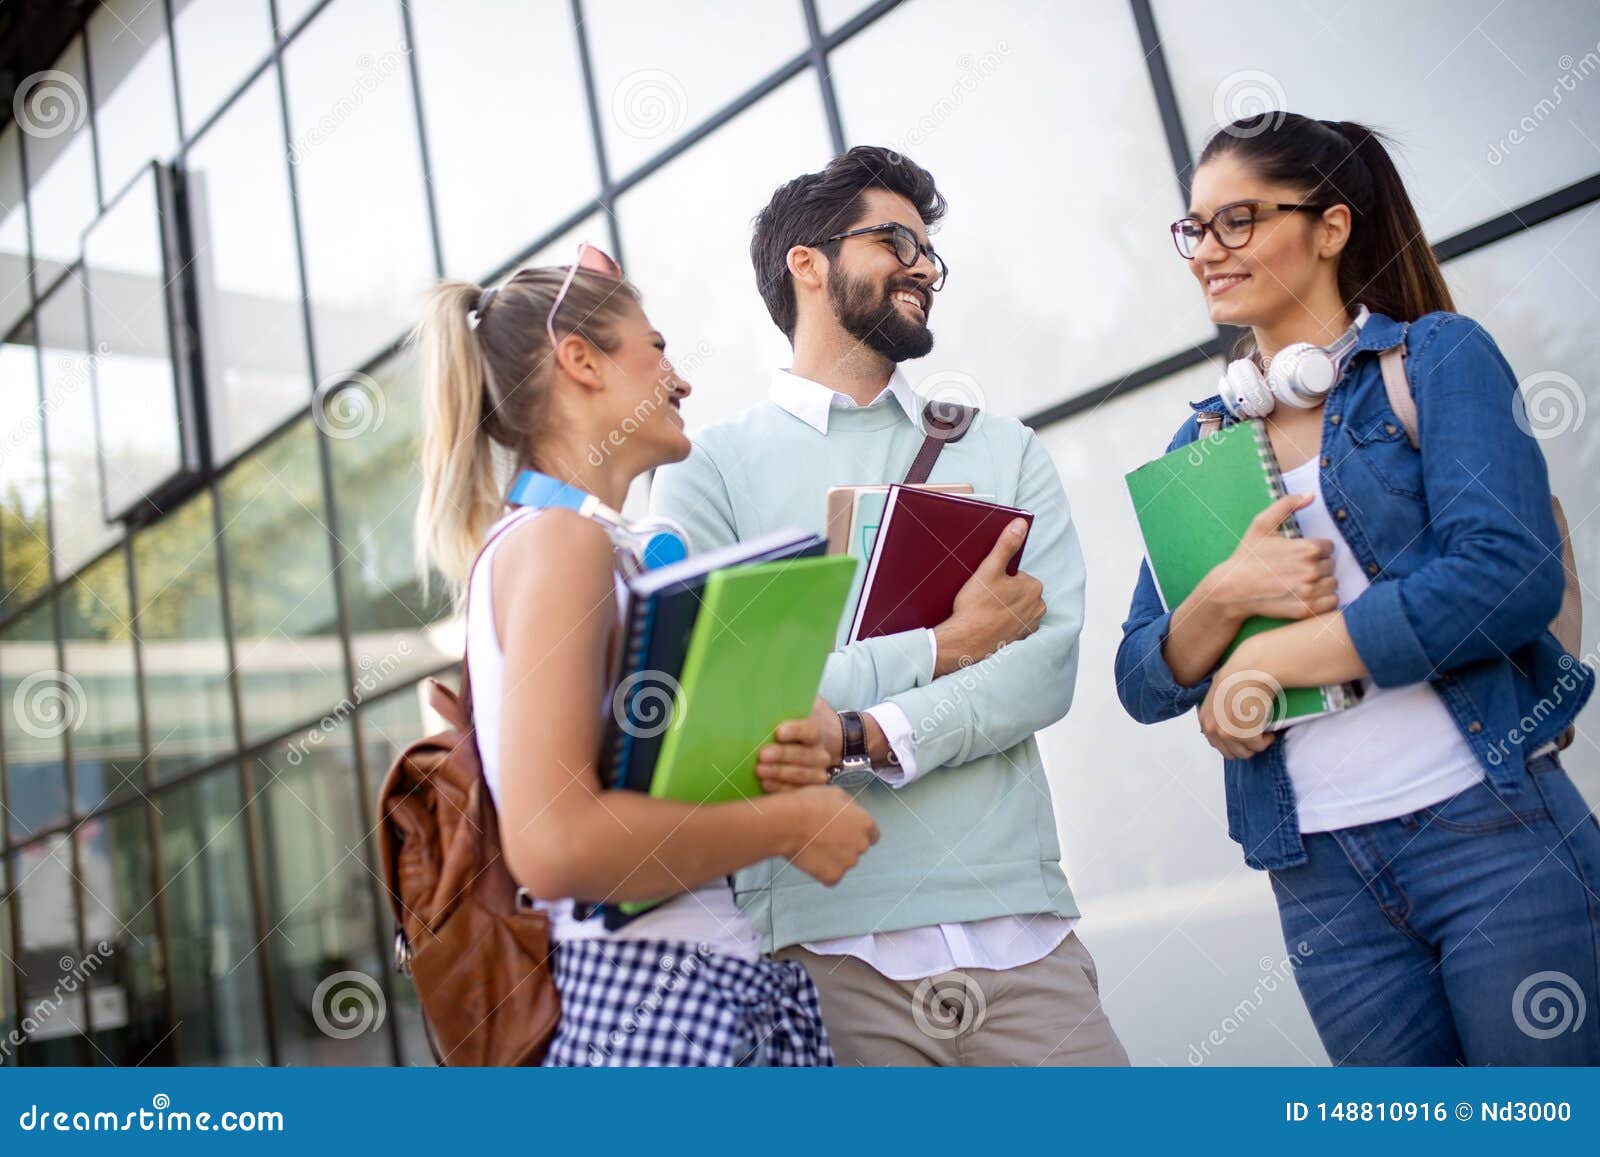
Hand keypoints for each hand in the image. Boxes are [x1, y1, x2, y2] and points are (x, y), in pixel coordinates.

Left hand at [755, 713, 833, 792]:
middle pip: (803, 755)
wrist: (803, 750)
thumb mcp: (790, 713)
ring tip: (760, 770)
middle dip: (782, 755)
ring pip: (799, 774)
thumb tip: (765, 697)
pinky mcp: (807, 790)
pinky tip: (765, 783)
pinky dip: (779, 788)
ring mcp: (815, 773)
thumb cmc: (788, 730)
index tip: (779, 732)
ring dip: (778, 772)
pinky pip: (794, 791)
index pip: (809, 730)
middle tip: (762, 755)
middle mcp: (819, 754)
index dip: (795, 731)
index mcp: (814, 733)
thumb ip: (784, 706)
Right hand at [779, 785, 878, 885]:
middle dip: (845, 845)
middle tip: (824, 837)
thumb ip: (850, 806)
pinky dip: (822, 872)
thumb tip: (851, 811)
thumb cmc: (808, 805)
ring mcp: (848, 862)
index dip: (857, 833)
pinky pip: (831, 877)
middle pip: (857, 849)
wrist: (788, 823)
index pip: (872, 835)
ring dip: (833, 858)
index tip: (846, 833)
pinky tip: (811, 859)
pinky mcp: (834, 876)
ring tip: (814, 846)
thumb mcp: (835, 793)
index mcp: (865, 823)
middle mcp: (861, 844)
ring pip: (843, 863)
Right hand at [932, 519, 1044, 675]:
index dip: (999, 577)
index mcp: (1034, 588)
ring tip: (985, 611)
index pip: (1017, 574)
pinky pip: (1014, 623)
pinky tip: (989, 623)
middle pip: (1018, 590)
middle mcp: (1038, 607)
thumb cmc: (976, 606)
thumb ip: (1006, 545)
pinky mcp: (1021, 638)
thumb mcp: (989, 569)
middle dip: (1004, 592)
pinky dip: (1004, 622)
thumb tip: (1021, 524)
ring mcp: (1030, 625)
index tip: (986, 586)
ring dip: (1004, 607)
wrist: (964, 641)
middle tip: (984, 597)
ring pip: (1016, 607)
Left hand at [1197, 659, 1280, 759]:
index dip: (1233, 741)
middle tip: (1256, 735)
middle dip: (1244, 746)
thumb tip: (1223, 723)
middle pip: (1229, 752)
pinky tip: (1269, 731)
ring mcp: (1226, 732)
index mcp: (1204, 718)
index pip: (1217, 742)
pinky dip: (1266, 741)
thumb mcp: (1218, 693)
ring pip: (1244, 752)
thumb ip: (1216, 711)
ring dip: (1255, 745)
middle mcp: (1211, 727)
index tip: (1245, 733)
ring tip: (1263, 732)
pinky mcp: (1243, 734)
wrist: (1252, 668)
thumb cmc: (1240, 676)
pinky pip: (1258, 746)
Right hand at [1204, 494, 1336, 623]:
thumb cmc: (1247, 556)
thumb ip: (1287, 505)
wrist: (1231, 589)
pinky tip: (1306, 596)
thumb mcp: (1262, 525)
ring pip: (1333, 584)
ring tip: (1301, 583)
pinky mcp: (1307, 610)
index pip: (1328, 547)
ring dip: (1322, 583)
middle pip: (1331, 566)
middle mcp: (1312, 570)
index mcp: (1307, 548)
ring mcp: (1310, 592)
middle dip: (1318, 566)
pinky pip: (1332, 603)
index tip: (1299, 555)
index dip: (1314, 550)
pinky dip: (1324, 600)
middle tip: (1297, 570)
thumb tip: (1311, 494)